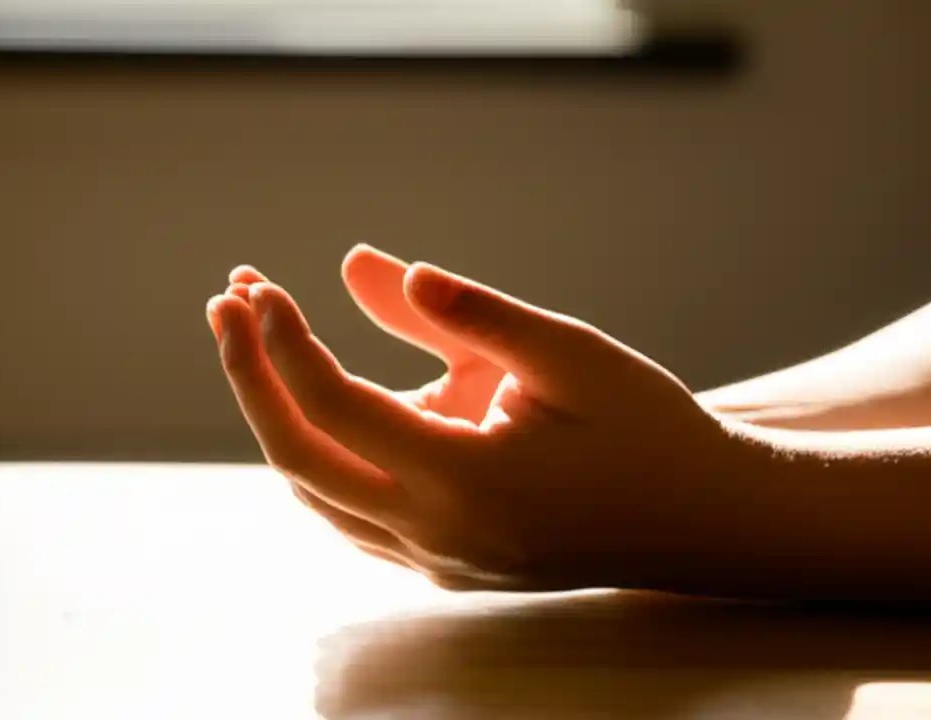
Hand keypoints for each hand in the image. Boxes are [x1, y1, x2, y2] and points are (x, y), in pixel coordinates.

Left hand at [206, 246, 751, 590]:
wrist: (702, 521)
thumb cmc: (645, 427)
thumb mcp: (566, 353)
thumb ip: (465, 312)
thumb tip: (355, 266)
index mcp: (468, 481)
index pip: (335, 407)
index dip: (284, 340)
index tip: (258, 283)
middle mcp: (437, 535)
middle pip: (299, 458)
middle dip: (251, 377)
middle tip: (228, 302)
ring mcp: (435, 561)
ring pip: (317, 493)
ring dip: (280, 415)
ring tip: (265, 336)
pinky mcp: (441, 564)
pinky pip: (350, 513)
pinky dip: (321, 453)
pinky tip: (320, 397)